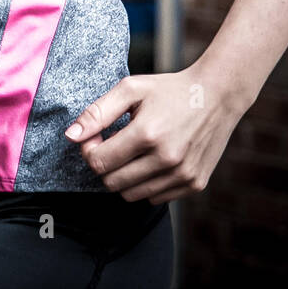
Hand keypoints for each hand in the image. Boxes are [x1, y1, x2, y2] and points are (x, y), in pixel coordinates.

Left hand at [63, 63, 245, 203]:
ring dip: (124, 176)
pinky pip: (155, 198)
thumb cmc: (168, 90)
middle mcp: (167, 160)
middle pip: (112, 182)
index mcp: (147, 135)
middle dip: (105, 165)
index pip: (99, 162)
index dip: (89, 150)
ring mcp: (183, 176)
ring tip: (133, 151)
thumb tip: (71, 136)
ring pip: (132, 195)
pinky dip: (146, 184)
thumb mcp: (130, 89)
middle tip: (113, 144)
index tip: (96, 137)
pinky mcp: (194, 185)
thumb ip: (97, 113)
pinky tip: (152, 160)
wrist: (217, 96)